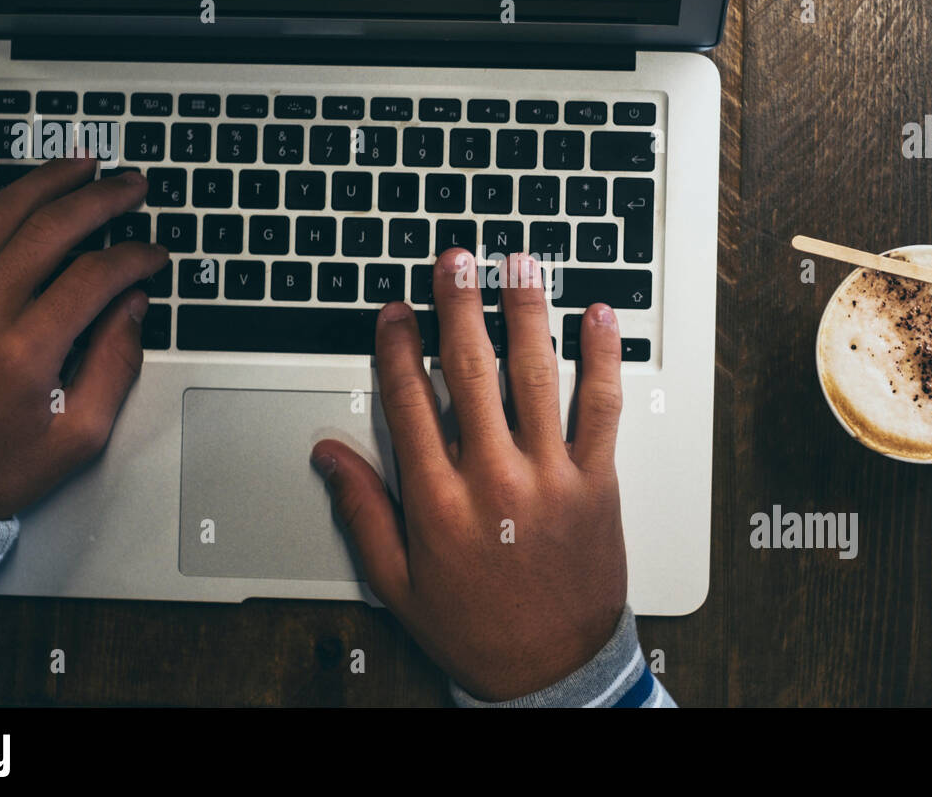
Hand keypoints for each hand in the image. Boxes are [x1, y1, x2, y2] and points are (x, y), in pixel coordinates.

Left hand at [0, 147, 166, 518]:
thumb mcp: (79, 437)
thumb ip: (113, 365)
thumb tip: (132, 306)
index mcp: (24, 353)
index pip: (94, 277)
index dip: (134, 258)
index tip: (154, 255)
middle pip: (49, 230)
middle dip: (100, 200)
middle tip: (132, 186)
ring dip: (43, 181)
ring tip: (81, 164)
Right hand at [312, 248, 627, 701]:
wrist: (552, 671)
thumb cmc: (475, 627)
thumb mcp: (397, 582)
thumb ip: (363, 511)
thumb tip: (329, 456)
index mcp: (438, 500)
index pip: (410, 401)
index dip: (399, 347)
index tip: (396, 310)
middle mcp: (493, 478)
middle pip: (472, 371)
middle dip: (461, 306)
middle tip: (456, 260)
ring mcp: (550, 475)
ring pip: (535, 375)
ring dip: (527, 312)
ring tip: (521, 263)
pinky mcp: (597, 482)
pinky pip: (602, 409)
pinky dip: (601, 359)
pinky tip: (598, 317)